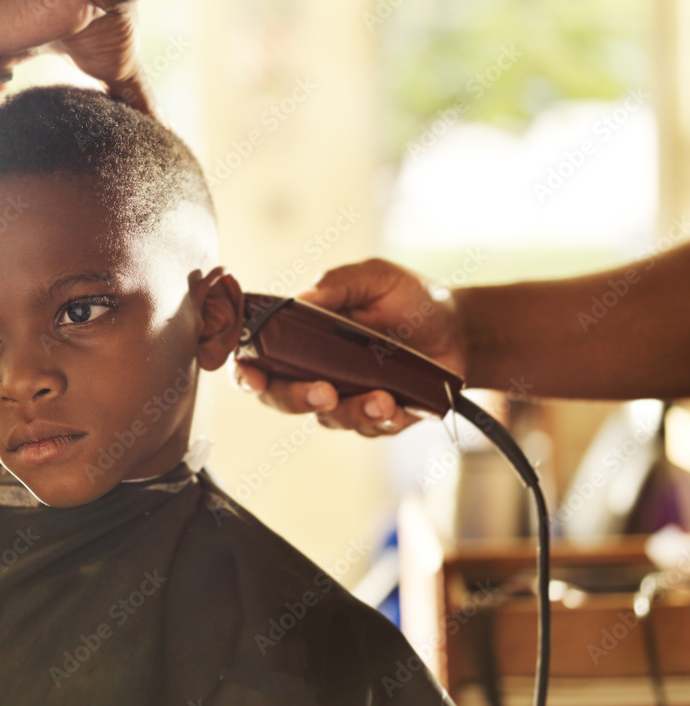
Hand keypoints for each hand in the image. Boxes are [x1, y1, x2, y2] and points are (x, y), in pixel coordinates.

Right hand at [232, 258, 466, 436]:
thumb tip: (303, 297)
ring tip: (383, 398)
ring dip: (352, 412)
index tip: (254, 377)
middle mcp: (315, 369)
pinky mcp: (377, 417)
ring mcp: (345, 396)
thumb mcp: (375, 277)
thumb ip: (338, 282)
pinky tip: (400, 406)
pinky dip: (384, 420)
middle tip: (325, 391)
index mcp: (302, 335)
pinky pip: (370, 429)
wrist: (459, 328)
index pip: (259, 358)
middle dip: (297, 399)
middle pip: (283, 397)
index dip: (247, 372)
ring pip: (330, 418)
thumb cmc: (409, 298)